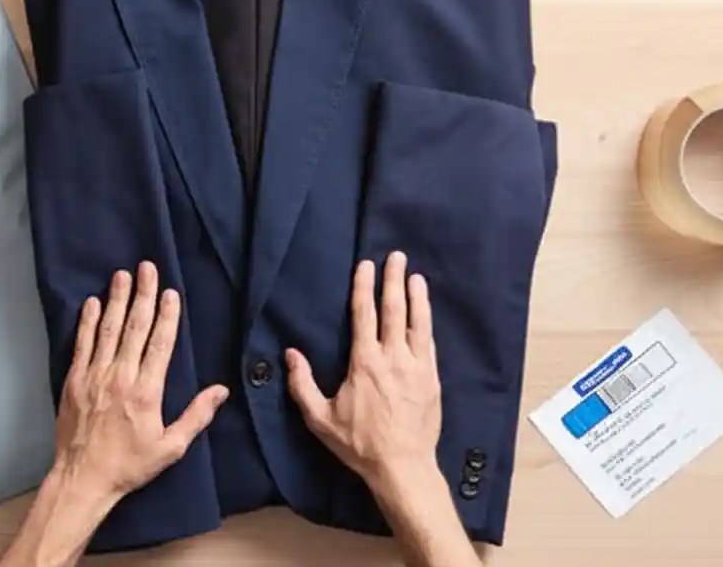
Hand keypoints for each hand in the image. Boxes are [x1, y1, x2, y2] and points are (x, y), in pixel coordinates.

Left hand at [52, 261, 229, 502]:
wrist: (83, 478)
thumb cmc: (130, 465)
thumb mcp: (171, 447)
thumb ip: (196, 416)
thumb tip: (221, 391)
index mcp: (146, 392)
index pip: (160, 344)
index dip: (167, 315)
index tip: (171, 292)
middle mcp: (120, 377)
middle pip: (134, 327)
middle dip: (142, 295)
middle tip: (147, 267)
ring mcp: (94, 376)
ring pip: (108, 329)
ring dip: (116, 299)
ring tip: (122, 274)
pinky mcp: (74, 380)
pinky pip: (82, 344)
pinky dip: (88, 321)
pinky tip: (93, 303)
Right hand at [285, 252, 441, 501]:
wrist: (402, 466)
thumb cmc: (358, 443)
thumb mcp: (319, 418)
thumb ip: (302, 384)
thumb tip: (290, 354)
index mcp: (364, 362)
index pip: (364, 314)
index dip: (363, 287)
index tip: (365, 265)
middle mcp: (393, 358)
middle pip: (394, 309)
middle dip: (393, 280)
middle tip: (396, 256)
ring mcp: (417, 367)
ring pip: (418, 322)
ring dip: (417, 296)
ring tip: (415, 276)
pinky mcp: (432, 379)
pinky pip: (429, 343)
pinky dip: (427, 323)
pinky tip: (426, 313)